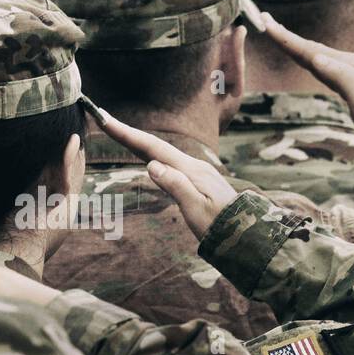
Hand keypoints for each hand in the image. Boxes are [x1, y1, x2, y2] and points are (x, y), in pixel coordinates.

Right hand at [95, 111, 236, 238]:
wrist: (248, 235)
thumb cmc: (222, 227)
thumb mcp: (196, 210)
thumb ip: (175, 185)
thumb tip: (151, 165)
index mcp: (190, 170)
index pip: (153, 148)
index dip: (127, 134)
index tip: (106, 120)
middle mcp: (193, 166)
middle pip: (155, 146)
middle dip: (129, 134)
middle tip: (105, 120)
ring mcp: (197, 172)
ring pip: (162, 153)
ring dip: (140, 142)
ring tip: (120, 134)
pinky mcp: (198, 180)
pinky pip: (170, 162)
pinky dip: (153, 155)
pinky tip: (148, 156)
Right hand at [262, 15, 353, 147]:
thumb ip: (340, 76)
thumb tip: (313, 56)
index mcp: (351, 66)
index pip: (311, 50)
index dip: (286, 38)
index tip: (266, 23)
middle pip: (314, 47)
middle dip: (288, 36)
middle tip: (266, 21)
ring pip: (322, 55)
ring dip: (300, 46)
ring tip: (282, 37)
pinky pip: (330, 66)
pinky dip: (314, 59)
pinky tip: (313, 60)